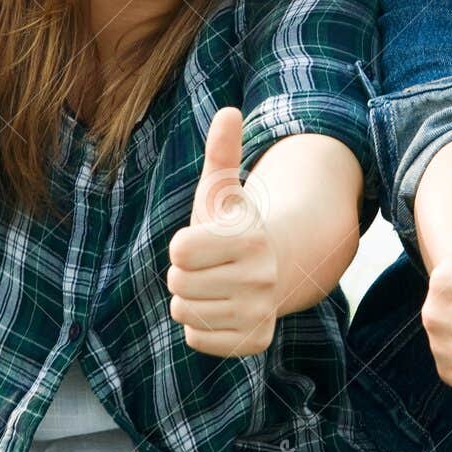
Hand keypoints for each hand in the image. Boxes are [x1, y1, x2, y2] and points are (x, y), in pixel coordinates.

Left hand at [168, 106, 280, 356]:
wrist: (273, 269)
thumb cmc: (233, 228)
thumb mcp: (223, 190)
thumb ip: (222, 152)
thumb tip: (228, 110)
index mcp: (250, 237)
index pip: (179, 251)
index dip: (182, 245)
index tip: (202, 241)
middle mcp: (261, 276)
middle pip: (178, 283)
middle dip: (184, 274)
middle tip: (209, 266)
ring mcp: (260, 311)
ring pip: (185, 312)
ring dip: (191, 299)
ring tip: (215, 286)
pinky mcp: (255, 341)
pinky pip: (196, 338)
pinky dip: (201, 327)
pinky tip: (221, 309)